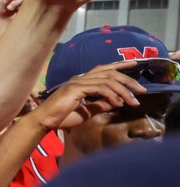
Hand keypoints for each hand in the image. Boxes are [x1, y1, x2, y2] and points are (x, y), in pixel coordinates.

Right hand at [27, 61, 143, 130]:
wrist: (44, 121)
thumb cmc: (62, 117)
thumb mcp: (87, 111)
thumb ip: (101, 104)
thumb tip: (117, 101)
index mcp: (81, 81)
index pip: (104, 69)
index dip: (120, 65)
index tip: (134, 64)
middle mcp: (80, 78)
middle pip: (110, 72)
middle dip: (128, 80)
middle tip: (141, 90)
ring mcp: (77, 82)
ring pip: (108, 80)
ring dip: (124, 91)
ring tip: (134, 101)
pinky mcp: (76, 89)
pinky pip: (100, 88)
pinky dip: (112, 95)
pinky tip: (118, 103)